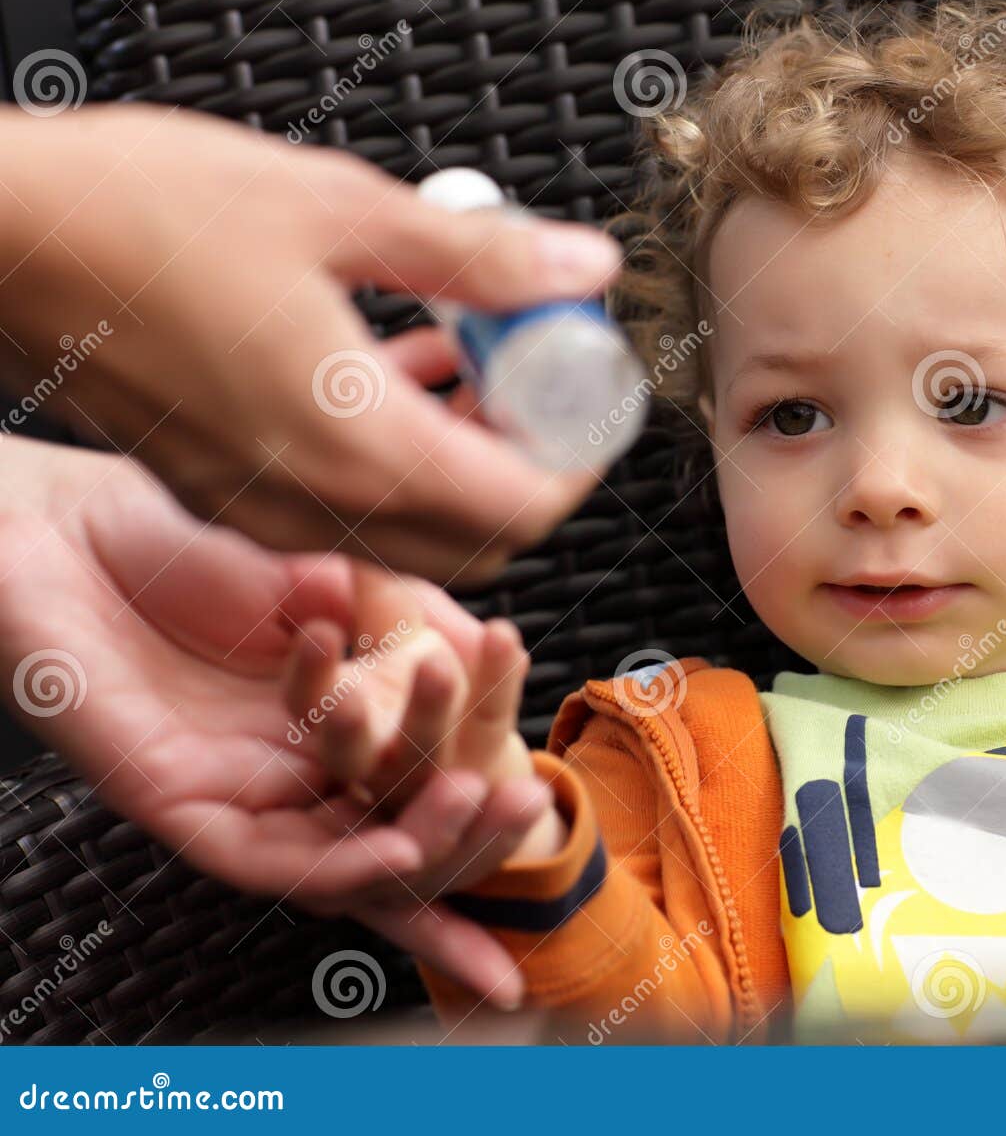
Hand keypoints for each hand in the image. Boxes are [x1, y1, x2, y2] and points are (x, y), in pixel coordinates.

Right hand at [0, 102, 620, 585]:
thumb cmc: (137, 213)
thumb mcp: (339, 209)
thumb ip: (478, 256)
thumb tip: (579, 267)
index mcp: (354, 446)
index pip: (524, 506)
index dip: (578, 458)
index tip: (585, 394)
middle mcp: (310, 501)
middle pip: (480, 538)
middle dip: (530, 468)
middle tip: (537, 381)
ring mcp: (262, 508)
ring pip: (415, 533)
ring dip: (468, 469)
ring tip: (476, 366)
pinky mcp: (224, 492)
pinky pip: (347, 509)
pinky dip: (398, 464)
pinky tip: (399, 371)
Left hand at [0, 436, 541, 1006]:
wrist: (69, 523)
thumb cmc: (187, 541)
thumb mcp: (332, 573)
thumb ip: (408, 615)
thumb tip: (490, 647)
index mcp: (334, 727)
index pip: (425, 785)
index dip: (487, 809)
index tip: (550, 811)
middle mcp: (294, 774)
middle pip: (399, 840)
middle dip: (472, 837)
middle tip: (530, 801)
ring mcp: (240, 798)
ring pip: (348, 867)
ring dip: (422, 849)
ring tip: (481, 805)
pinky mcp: (183, 811)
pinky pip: (275, 865)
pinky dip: (343, 868)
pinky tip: (397, 850)